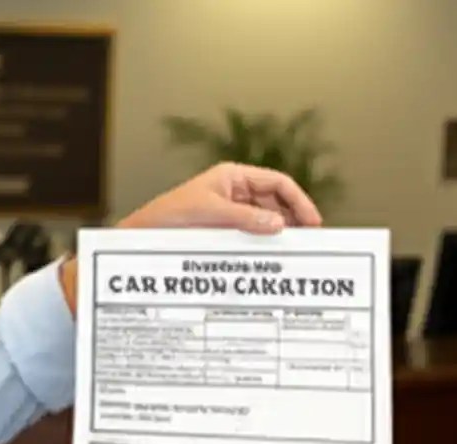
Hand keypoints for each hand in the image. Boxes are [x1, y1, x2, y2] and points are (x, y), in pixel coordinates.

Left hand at [117, 162, 322, 233]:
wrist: (143, 232)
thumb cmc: (170, 215)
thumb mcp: (211, 213)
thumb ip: (246, 218)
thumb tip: (280, 224)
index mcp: (233, 176)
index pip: (277, 183)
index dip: (298, 200)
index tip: (312, 221)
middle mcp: (234, 190)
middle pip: (275, 201)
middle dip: (292, 217)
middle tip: (308, 240)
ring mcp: (229, 209)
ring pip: (264, 218)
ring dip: (279, 231)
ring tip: (293, 249)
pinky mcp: (223, 227)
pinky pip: (250, 231)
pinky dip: (263, 240)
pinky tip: (271, 253)